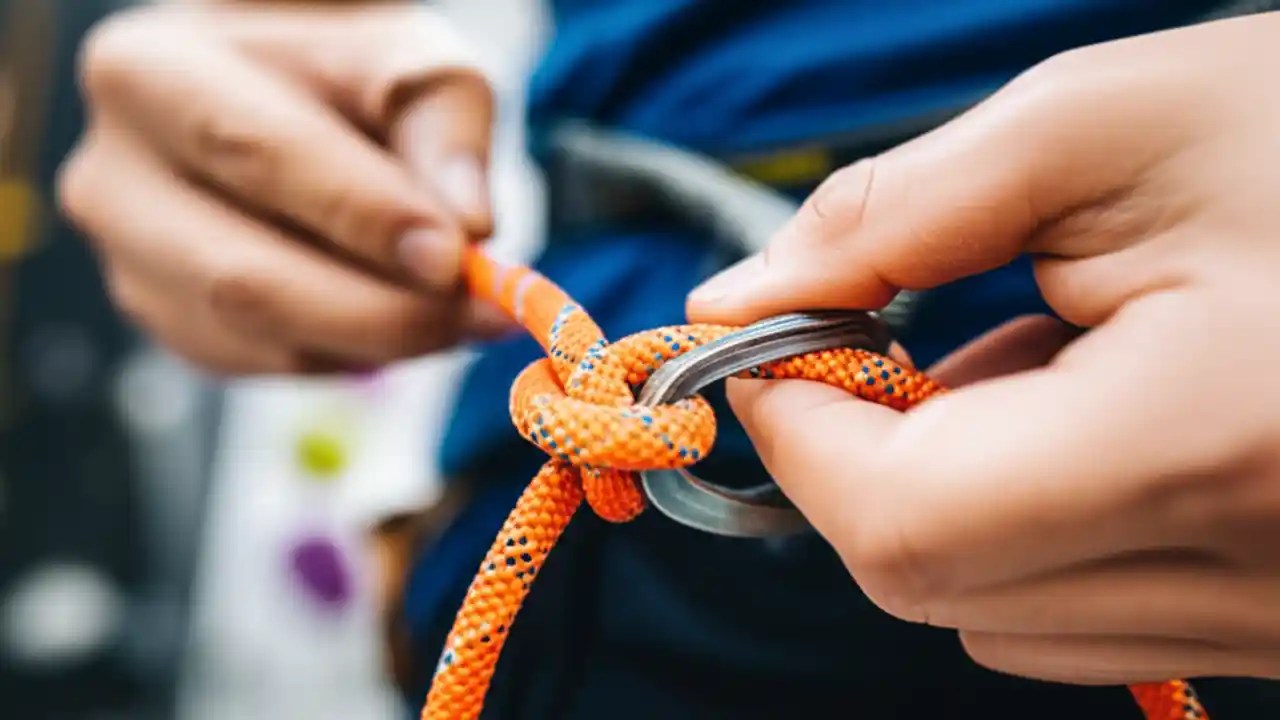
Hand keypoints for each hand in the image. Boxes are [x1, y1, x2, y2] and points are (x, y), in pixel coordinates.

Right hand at [59, 2, 507, 374]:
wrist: (281, 97)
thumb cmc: (343, 71)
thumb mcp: (405, 59)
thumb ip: (441, 127)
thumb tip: (468, 227)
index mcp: (150, 74)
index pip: (257, 156)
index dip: (361, 217)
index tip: (452, 257)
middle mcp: (113, 177)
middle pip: (244, 276)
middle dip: (380, 309)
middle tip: (481, 310)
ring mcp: (130, 263)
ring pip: (258, 338)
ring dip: (379, 340)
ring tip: (464, 314)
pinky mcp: (169, 321)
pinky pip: (266, 365)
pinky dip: (350, 354)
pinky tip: (404, 320)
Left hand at [689, 13, 1279, 683]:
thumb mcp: (1101, 125)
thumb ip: (890, 216)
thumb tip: (737, 304)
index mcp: (1208, 441)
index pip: (906, 521)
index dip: (801, 434)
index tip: (779, 345)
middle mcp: (1257, 577)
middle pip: (931, 579)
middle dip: (862, 455)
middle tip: (901, 330)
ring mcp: (1277, 621)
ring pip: (995, 611)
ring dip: (952, 487)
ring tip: (1049, 353)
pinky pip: (1083, 615)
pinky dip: (1031, 524)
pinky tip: (1103, 414)